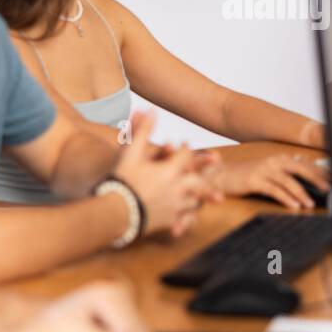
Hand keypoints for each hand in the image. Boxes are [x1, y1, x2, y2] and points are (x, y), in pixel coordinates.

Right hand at [113, 110, 209, 237]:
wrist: (114, 212)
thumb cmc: (121, 179)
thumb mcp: (130, 152)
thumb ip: (142, 130)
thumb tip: (150, 109)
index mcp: (170, 170)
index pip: (185, 156)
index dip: (184, 149)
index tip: (184, 145)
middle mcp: (178, 189)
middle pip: (199, 181)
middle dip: (207, 176)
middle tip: (217, 171)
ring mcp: (174, 207)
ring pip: (193, 201)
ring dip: (197, 196)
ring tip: (202, 195)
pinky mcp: (168, 222)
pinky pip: (183, 220)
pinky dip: (187, 219)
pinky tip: (188, 220)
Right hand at [214, 154, 329, 209]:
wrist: (222, 175)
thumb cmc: (247, 176)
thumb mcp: (269, 171)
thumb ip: (286, 173)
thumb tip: (307, 179)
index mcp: (280, 159)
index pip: (305, 164)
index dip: (320, 171)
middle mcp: (274, 161)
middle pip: (301, 169)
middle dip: (317, 179)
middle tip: (329, 189)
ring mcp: (264, 170)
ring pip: (288, 181)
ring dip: (301, 193)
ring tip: (311, 204)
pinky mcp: (255, 180)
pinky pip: (274, 190)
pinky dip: (285, 198)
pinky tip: (293, 206)